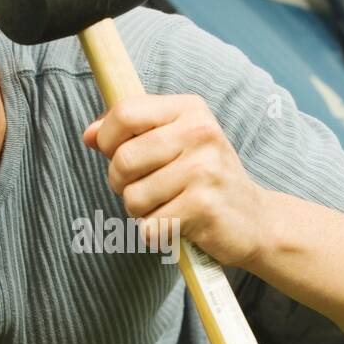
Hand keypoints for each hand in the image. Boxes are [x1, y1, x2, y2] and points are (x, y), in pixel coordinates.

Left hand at [81, 94, 267, 267]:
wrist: (254, 220)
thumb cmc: (204, 180)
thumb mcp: (174, 143)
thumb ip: (131, 134)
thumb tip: (89, 135)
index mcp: (190, 109)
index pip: (125, 112)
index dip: (108, 139)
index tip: (116, 154)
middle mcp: (200, 133)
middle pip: (123, 159)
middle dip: (121, 183)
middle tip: (145, 190)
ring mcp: (205, 170)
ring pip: (133, 198)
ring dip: (141, 212)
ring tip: (167, 207)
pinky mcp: (205, 206)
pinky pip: (150, 226)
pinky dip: (156, 234)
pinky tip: (178, 226)